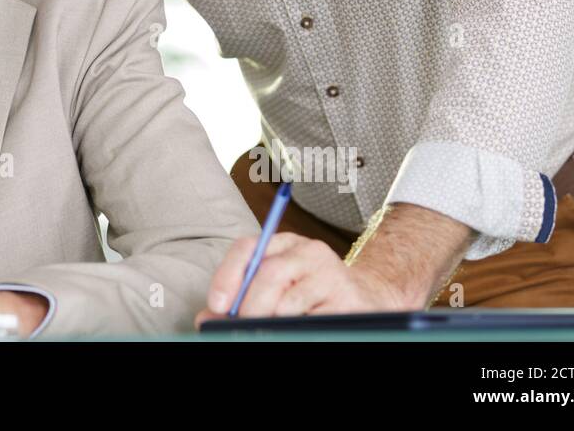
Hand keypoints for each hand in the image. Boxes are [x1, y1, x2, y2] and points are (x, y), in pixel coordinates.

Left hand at [194, 232, 410, 326]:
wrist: (368, 298)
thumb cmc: (310, 295)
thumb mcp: (275, 289)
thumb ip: (239, 300)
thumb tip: (206, 320)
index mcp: (283, 244)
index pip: (248, 248)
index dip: (227, 276)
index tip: (216, 305)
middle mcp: (308, 251)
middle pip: (269, 274)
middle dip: (249, 306)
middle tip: (242, 327)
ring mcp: (331, 273)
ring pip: (290, 301)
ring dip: (274, 321)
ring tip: (273, 329)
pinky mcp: (348, 299)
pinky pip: (313, 319)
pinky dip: (299, 328)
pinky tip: (299, 329)